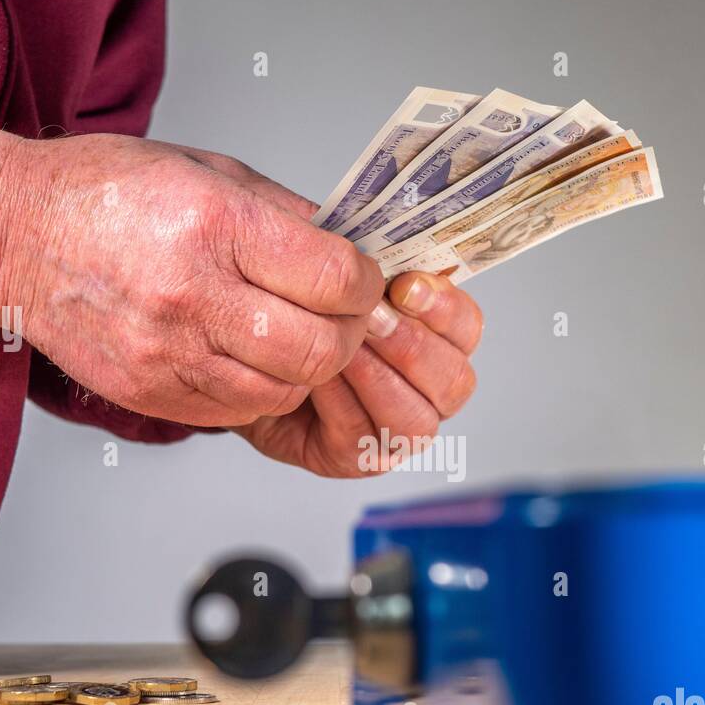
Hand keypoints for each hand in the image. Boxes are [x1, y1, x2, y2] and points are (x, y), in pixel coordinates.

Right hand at [0, 130, 390, 425]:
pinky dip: (259, 391)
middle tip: (339, 318)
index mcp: (215, 226)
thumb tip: (347, 249)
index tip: (360, 279)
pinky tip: (246, 358)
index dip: (364, 283)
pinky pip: (238, 413)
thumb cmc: (105, 193)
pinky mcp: (150, 394)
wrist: (12, 232)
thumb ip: (284, 214)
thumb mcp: (206, 169)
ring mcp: (168, 355)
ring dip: (305, 370)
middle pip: (319, 350)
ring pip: (284, 392)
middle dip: (347, 334)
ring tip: (290, 337)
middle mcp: (193, 296)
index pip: (334, 279)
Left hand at [233, 269, 482, 476]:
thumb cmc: (288, 306)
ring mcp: (395, 429)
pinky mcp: (356, 458)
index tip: (407, 284)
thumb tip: (383, 247)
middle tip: (369, 318)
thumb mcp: (324, 269)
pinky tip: (318, 379)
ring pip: (417, 420)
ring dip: (379, 380)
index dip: (446, 309)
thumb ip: (362, 260)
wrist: (238, 349)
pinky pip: (365, 440)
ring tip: (342, 350)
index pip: (467, 328)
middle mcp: (426, 388)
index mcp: (434, 336)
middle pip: (454, 380)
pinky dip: (344, 406)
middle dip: (411, 347)